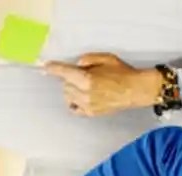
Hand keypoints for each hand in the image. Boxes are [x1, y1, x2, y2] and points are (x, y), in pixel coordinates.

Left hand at [44, 54, 162, 116]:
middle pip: (65, 85)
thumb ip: (88, 59)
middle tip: (83, 75)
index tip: (46, 66)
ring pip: (67, 96)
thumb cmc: (123, 73)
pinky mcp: (90, 113)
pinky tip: (83, 96)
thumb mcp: (106, 58)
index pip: (64, 73)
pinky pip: (73, 107)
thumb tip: (76, 64)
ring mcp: (86, 105)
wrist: (135, 89)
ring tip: (86, 86)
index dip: (54, 68)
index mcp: (88, 78)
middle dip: (70, 78)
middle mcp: (85, 93)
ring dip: (72, 89)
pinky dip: (75, 101)